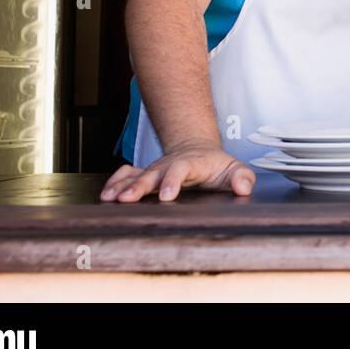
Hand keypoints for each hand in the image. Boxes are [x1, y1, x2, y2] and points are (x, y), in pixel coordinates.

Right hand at [99, 140, 254, 202]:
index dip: (172, 181)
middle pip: (152, 173)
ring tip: (109, 198)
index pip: (181, 170)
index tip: (166, 196)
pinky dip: (114, 183)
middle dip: (139, 186)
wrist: (197, 149)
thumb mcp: (234, 169)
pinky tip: (105, 195)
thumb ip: (242, 177)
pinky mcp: (145, 173)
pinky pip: (126, 175)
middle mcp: (169, 165)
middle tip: (128, 199)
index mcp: (191, 163)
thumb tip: (244, 187)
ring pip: (136, 175)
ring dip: (122, 186)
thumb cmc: (215, 164)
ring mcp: (155, 169)